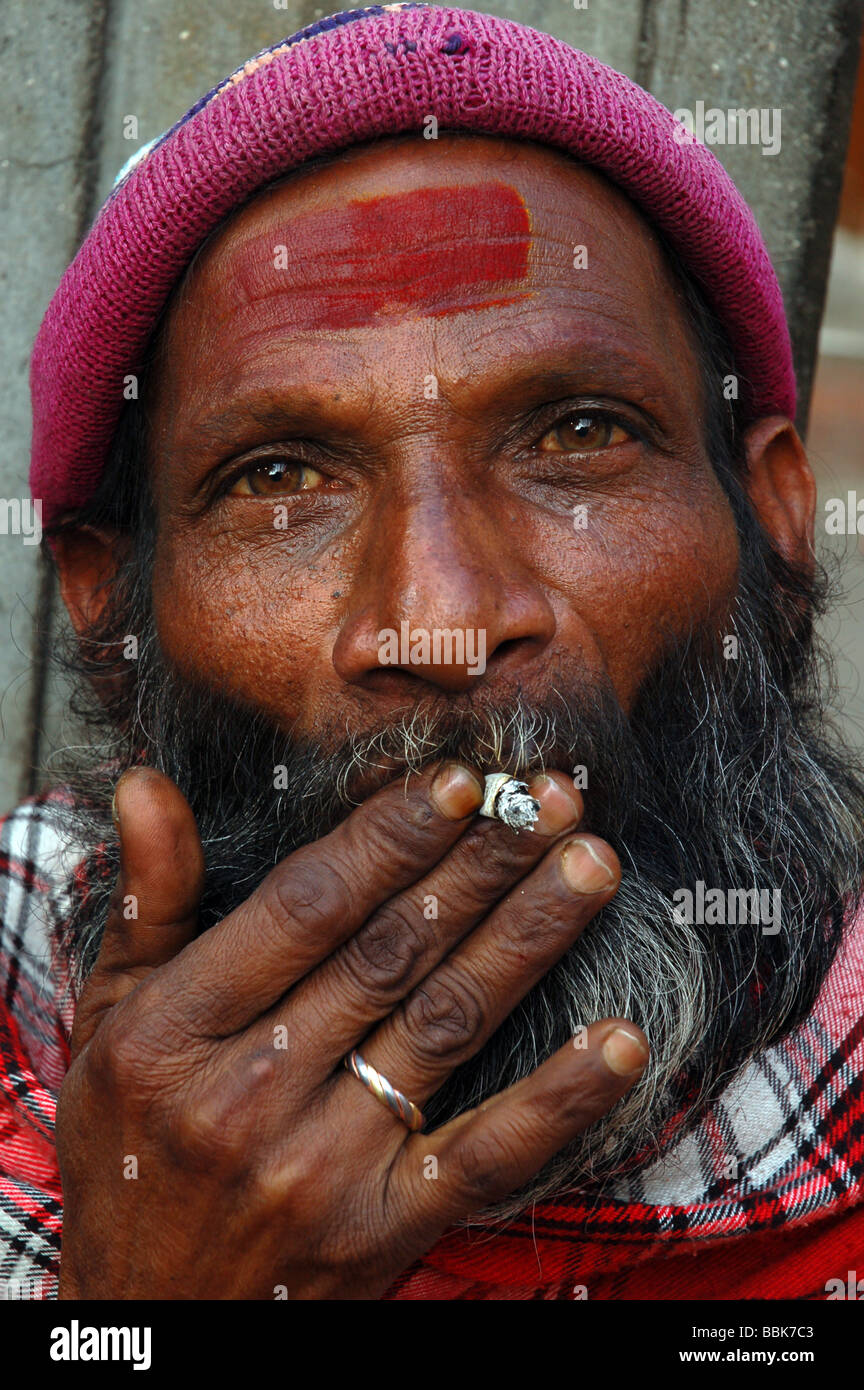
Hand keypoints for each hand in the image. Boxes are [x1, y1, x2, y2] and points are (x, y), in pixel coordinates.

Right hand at [56, 762, 647, 1299]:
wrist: (149, 1312)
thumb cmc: (128, 1150)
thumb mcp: (112, 1020)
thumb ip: (148, 903)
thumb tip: (144, 784)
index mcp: (177, 1030)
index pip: (305, 907)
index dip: (388, 837)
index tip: (456, 780)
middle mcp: (249, 1093)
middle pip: (391, 951)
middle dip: (481, 864)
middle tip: (550, 799)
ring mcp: (322, 1165)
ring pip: (446, 1024)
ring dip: (528, 938)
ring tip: (591, 867)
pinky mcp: (383, 1228)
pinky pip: (486, 1153)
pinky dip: (559, 1096)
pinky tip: (620, 1040)